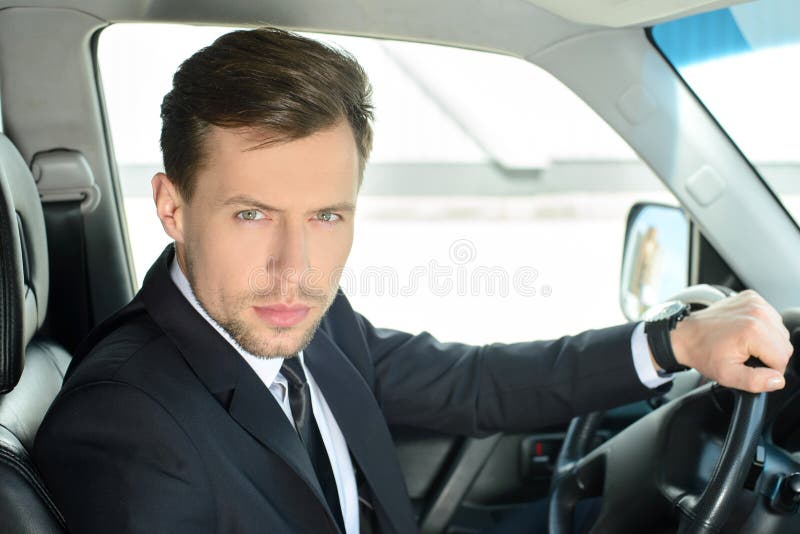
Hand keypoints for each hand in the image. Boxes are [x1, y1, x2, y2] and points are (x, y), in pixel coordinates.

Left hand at [667, 290, 792, 392]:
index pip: (782, 358)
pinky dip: (763, 327)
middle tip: (746, 356)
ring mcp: (755, 302)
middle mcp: (757, 312)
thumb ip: (755, 381)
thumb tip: (777, 380)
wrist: (686, 334)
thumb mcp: (727, 375)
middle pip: (784, 345)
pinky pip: (772, 318)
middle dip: (769, 355)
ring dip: (767, 341)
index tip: (752, 367)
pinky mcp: (752, 297)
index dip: (770, 369)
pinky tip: (745, 332)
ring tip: (744, 344)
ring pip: (780, 332)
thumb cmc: (703, 352)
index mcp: (753, 331)